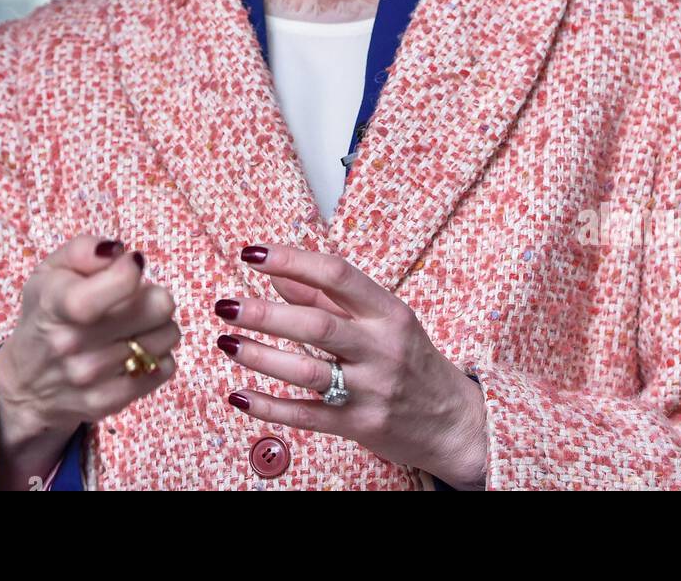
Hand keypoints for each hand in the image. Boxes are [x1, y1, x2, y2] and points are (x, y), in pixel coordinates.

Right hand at [0, 235, 180, 446]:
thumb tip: (119, 253)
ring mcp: (91, 376)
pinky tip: (132, 352)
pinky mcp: (108, 402)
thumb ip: (83, 250)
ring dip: (158, 326)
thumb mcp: (51, 271)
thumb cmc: (46, 314)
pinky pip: (164, 368)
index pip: (117, 284)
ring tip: (132, 327)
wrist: (23, 384)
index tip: (130, 265)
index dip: (134, 270)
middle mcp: (72, 342)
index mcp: (57, 303)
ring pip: (167, 336)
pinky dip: (156, 356)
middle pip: (158, 306)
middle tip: (135, 300)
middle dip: (153, 296)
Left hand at [213, 243, 487, 488]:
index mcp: (388, 312)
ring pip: (308, 372)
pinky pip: (307, 416)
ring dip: (261, 357)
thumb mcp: (382, 320)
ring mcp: (371, 390)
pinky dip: (269, 408)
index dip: (292, 261)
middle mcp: (381, 348)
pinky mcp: (360, 426)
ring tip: (226, 343)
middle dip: (265, 314)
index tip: (253, 254)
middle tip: (226, 305)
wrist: (454, 422)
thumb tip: (277, 273)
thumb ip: (327, 297)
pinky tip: (239, 396)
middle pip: (316, 325)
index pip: (337, 276)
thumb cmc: (412, 361)